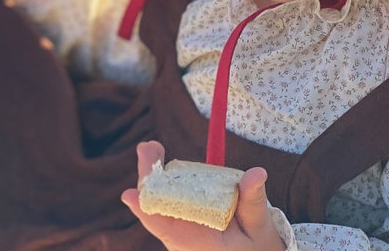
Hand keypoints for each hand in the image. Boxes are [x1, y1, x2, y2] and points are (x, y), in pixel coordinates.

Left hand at [121, 141, 284, 250]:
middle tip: (149, 148)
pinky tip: (158, 159)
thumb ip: (253, 201)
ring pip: (158, 202)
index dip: (146, 212)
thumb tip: (256, 174)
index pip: (164, 229)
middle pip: (156, 207)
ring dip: (153, 175)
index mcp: (195, 245)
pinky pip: (167, 200)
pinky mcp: (184, 219)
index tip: (129, 195)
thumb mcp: (258, 227)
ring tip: (151, 148)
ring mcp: (181, 229)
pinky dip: (162, 180)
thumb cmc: (256, 247)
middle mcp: (182, 240)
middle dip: (149, 178)